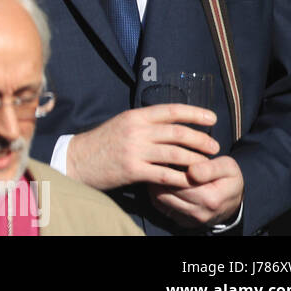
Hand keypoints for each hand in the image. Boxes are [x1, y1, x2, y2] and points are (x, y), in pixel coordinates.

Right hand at [66, 104, 218, 190]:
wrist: (76, 160)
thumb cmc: (101, 142)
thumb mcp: (121, 124)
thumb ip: (144, 123)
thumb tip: (171, 124)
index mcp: (135, 116)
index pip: (171, 110)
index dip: (195, 113)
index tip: (212, 118)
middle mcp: (136, 131)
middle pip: (178, 132)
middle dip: (200, 139)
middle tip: (214, 147)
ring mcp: (134, 150)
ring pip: (175, 153)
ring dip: (195, 159)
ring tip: (206, 164)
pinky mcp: (132, 170)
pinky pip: (164, 174)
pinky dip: (181, 178)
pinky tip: (190, 180)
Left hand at [149, 156, 244, 227]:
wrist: (233, 200)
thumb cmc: (229, 179)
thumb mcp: (228, 167)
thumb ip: (210, 168)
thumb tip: (192, 171)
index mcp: (210, 199)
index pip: (179, 182)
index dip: (168, 167)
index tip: (164, 155)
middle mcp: (199, 213)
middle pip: (165, 191)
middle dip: (158, 175)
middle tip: (155, 160)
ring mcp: (190, 220)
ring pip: (159, 199)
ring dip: (155, 184)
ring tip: (156, 169)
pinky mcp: (182, 221)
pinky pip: (161, 206)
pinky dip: (157, 193)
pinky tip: (160, 182)